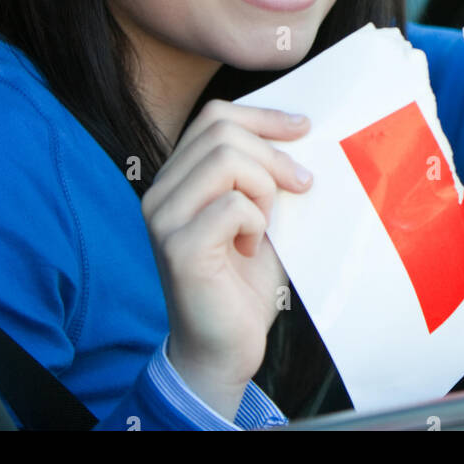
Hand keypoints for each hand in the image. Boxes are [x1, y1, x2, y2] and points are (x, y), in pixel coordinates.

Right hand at [141, 100, 312, 418]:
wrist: (226, 347)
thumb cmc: (245, 281)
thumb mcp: (261, 212)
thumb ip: (266, 173)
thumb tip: (301, 131)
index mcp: (177, 178)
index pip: (214, 117)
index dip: (262, 116)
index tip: (303, 128)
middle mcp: (160, 192)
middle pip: (222, 132)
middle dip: (274, 155)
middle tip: (301, 187)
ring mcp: (163, 219)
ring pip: (226, 161)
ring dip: (264, 189)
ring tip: (265, 225)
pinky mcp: (178, 247)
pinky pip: (232, 205)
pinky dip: (256, 222)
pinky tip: (250, 247)